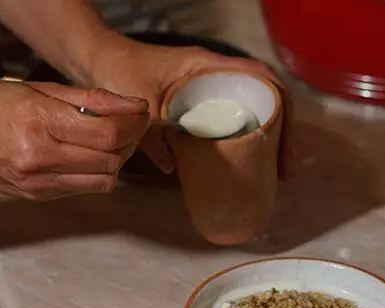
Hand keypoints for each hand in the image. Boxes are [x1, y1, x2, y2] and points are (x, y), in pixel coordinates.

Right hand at [0, 80, 149, 199]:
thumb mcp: (37, 88)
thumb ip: (87, 99)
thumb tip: (129, 106)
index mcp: (40, 124)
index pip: (108, 135)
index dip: (133, 124)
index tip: (139, 112)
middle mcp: (40, 159)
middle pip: (112, 161)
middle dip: (129, 142)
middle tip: (127, 125)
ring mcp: (39, 183)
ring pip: (104, 181)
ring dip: (116, 160)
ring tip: (108, 141)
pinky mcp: (38, 197)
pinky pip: (83, 188)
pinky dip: (95, 171)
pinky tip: (86, 154)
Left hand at [88, 40, 293, 178]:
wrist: (99, 61)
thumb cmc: (119, 71)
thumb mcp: (138, 105)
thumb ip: (153, 137)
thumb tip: (174, 169)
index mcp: (206, 65)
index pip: (261, 78)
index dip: (282, 107)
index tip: (286, 141)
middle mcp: (213, 73)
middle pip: (264, 96)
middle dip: (282, 131)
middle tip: (284, 167)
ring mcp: (207, 86)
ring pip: (250, 108)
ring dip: (266, 136)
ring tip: (273, 169)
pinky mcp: (197, 100)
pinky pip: (229, 116)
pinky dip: (243, 136)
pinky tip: (245, 160)